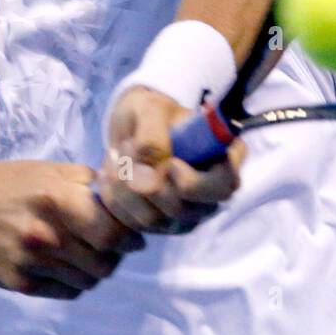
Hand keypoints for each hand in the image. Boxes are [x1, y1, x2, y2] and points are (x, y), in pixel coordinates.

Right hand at [0, 160, 144, 299]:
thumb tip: (128, 202)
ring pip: (88, 281)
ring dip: (96, 270)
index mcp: (55, 199)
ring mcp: (30, 262)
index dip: (129, 239)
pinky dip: (75, 282)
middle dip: (115, 256)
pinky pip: (67, 292)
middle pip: (104, 263)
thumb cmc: (16, 185)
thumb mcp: (53, 172)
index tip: (132, 237)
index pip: (111, 234)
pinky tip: (67, 265)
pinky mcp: (19, 283)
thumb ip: (92, 185)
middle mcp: (43, 234)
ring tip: (88, 254)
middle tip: (112, 247)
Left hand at [98, 86, 246, 234]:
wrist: (131, 130)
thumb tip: (154, 168)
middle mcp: (210, 194)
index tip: (169, 164)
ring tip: (117, 156)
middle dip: (146, 180)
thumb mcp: (150, 109)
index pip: (224, 186)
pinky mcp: (160, 225)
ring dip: (124, 186)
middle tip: (127, 147)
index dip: (195, 183)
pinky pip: (131, 223)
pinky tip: (111, 174)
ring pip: (153, 218)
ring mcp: (186, 214)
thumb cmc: (150, 114)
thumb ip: (153, 135)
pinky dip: (114, 197)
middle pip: (184, 209)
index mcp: (223, 160)